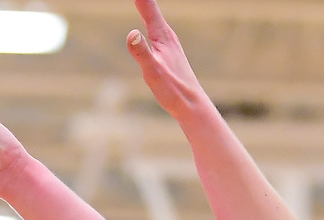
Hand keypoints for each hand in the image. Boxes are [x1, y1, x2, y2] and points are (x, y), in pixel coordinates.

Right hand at [126, 0, 211, 120]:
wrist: (192, 105)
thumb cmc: (173, 90)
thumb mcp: (153, 72)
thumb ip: (142, 53)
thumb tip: (131, 34)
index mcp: (162, 35)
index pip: (147, 6)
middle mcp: (166, 35)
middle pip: (150, 7)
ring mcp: (167, 43)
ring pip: (153, 17)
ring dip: (145, 5)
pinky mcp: (167, 52)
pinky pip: (154, 28)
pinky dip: (147, 18)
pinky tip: (147, 23)